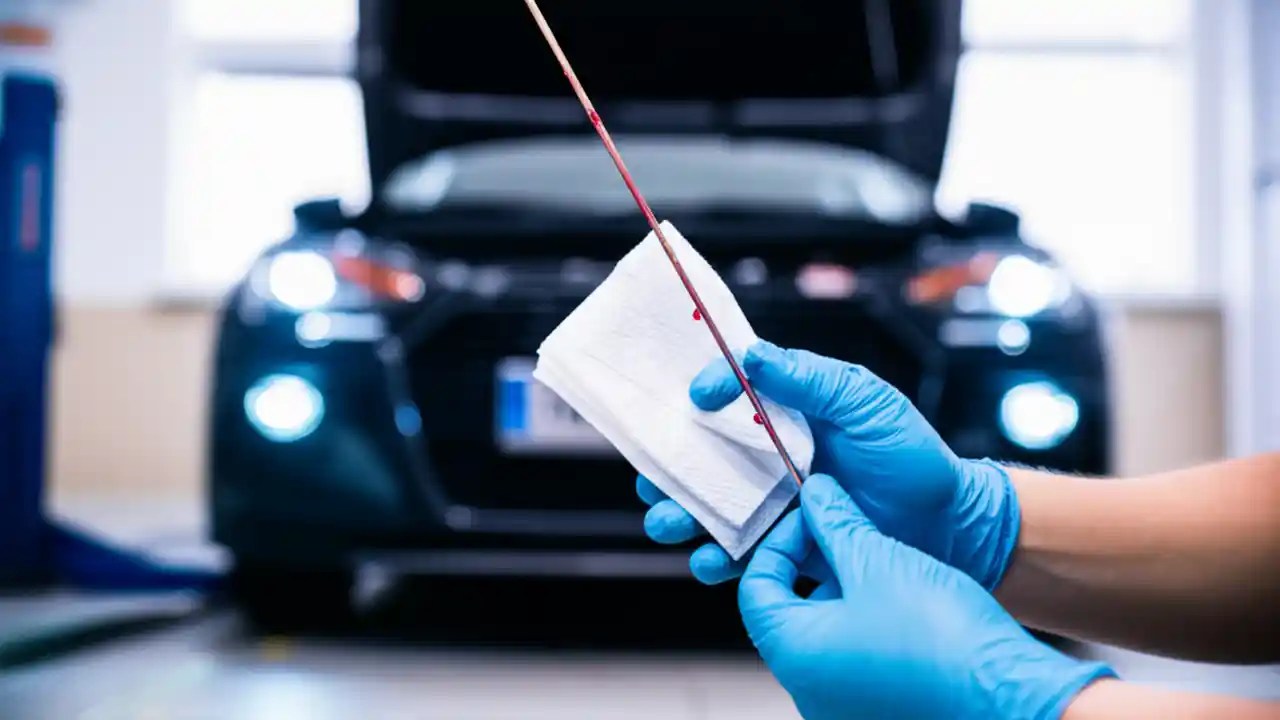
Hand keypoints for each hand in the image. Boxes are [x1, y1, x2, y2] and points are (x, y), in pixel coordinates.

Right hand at [638, 340, 1019, 588]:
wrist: (947, 528)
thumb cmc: (912, 457)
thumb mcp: (866, 402)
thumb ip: (812, 379)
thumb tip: (754, 356)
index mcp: (788, 410)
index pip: (732, 390)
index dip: (706, 389)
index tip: (697, 397)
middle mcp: (769, 454)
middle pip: (702, 452)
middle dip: (668, 464)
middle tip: (651, 475)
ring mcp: (771, 503)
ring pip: (708, 505)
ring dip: (678, 513)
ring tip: (667, 522)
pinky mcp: (779, 546)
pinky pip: (736, 553)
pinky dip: (714, 558)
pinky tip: (708, 560)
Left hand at [741, 475, 1112, 719]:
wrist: (1011, 695)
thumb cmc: (942, 637)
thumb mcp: (878, 559)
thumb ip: (835, 523)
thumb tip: (815, 497)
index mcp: (793, 654)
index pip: (754, 587)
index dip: (780, 542)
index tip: (814, 518)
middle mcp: (809, 689)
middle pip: (789, 611)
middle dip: (815, 565)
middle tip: (847, 533)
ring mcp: (842, 707)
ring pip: (826, 634)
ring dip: (846, 593)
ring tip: (883, 563)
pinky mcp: (878, 710)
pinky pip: (856, 660)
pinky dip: (868, 624)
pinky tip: (905, 600)